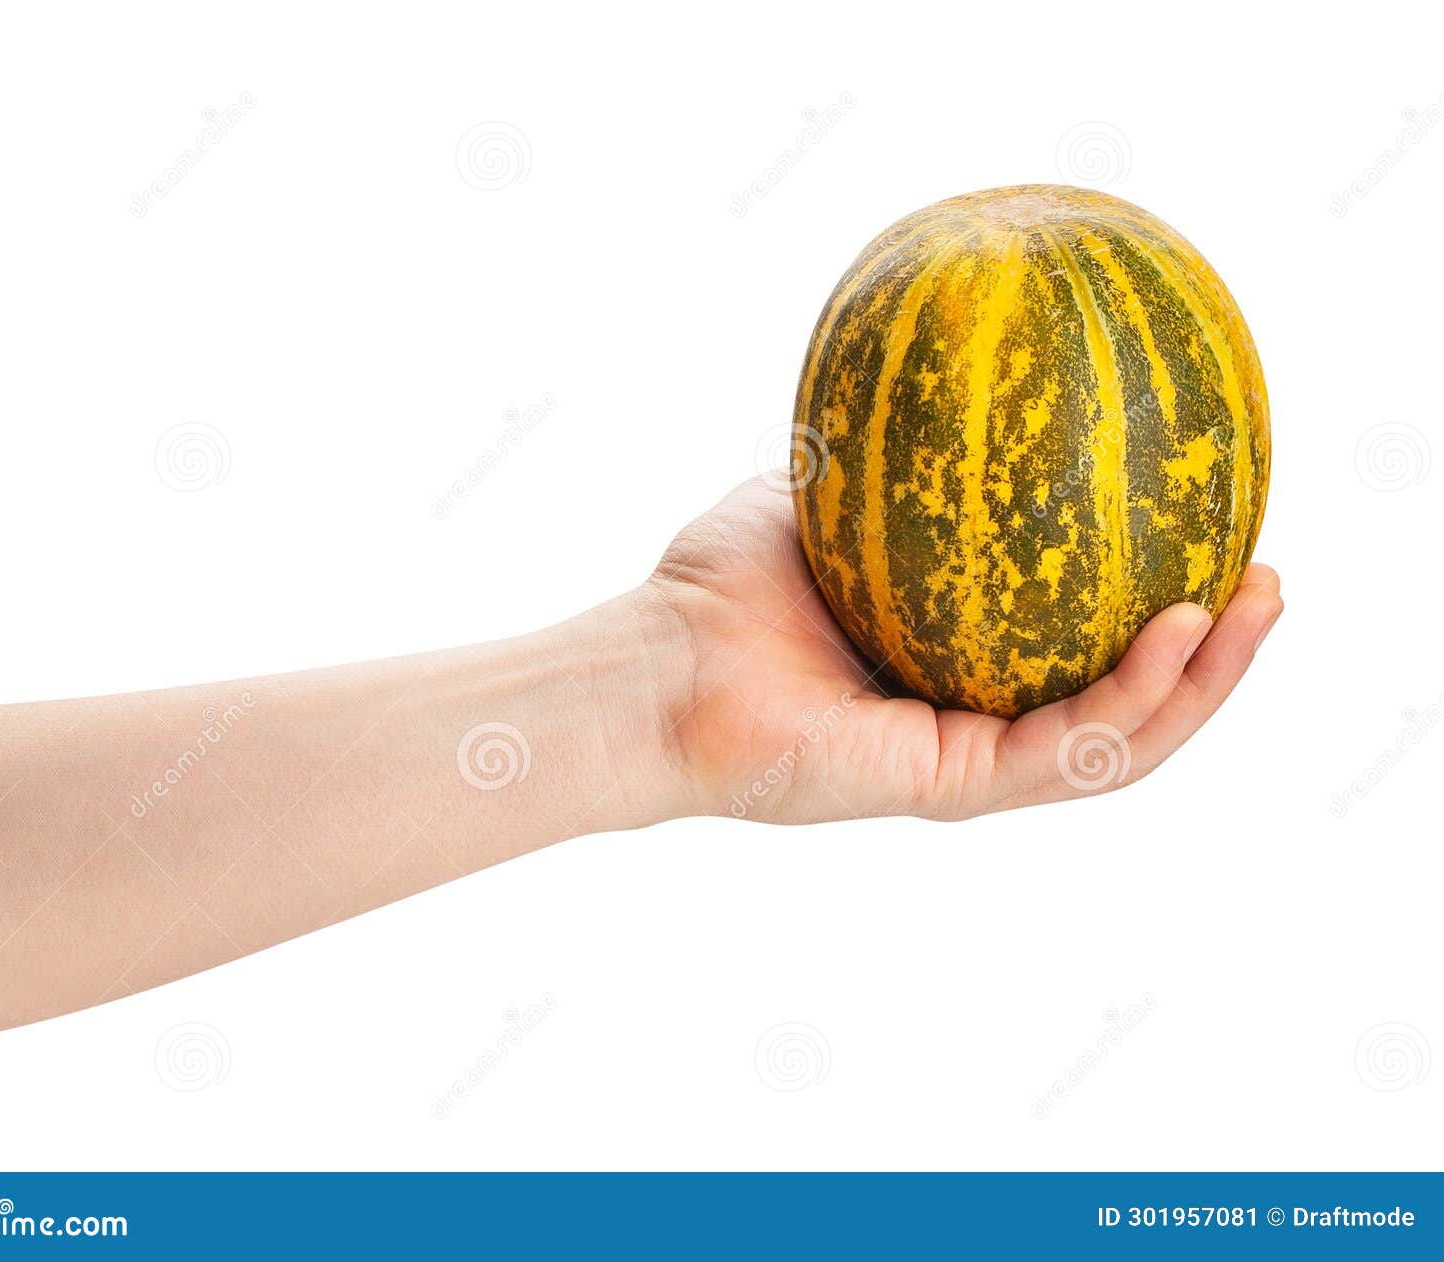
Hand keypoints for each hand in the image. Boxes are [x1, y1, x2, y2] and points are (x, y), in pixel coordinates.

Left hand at [641, 477, 1282, 821]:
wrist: (655, 665)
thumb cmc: (716, 587)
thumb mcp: (820, 493)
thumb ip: (889, 453)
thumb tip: (947, 371)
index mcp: (953, 667)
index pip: (1080, 648)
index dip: (1155, 606)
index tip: (1212, 536)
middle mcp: (971, 721)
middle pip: (1125, 700)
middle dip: (1209, 649)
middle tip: (1269, 578)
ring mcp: (966, 762)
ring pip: (1122, 737)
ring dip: (1204, 677)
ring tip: (1259, 603)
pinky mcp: (948, 785)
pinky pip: (1068, 745)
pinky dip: (1134, 693)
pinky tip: (1178, 628)